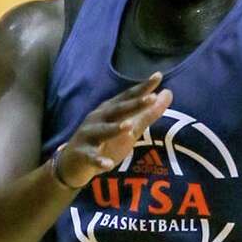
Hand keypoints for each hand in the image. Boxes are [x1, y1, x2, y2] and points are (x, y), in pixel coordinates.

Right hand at [54, 76, 172, 189]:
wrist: (73, 163)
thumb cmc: (104, 142)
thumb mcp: (128, 127)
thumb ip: (147, 113)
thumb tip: (168, 93)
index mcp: (109, 110)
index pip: (128, 97)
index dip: (142, 88)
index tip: (158, 76)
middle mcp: (98, 119)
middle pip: (117, 110)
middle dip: (134, 104)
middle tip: (152, 97)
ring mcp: (88, 136)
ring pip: (102, 131)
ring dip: (114, 128)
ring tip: (129, 126)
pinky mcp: (82, 155)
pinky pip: (92, 158)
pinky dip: (99, 161)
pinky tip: (107, 164)